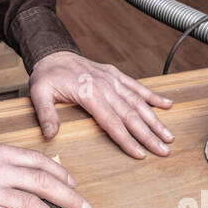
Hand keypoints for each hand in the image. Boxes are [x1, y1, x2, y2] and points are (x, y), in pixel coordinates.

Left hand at [28, 51, 173, 158]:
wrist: (52, 53)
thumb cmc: (47, 75)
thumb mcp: (39, 93)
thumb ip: (46, 114)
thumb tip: (50, 134)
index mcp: (89, 93)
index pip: (111, 122)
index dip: (127, 139)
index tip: (140, 154)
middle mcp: (105, 86)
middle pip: (131, 115)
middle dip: (149, 135)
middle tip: (164, 151)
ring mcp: (112, 80)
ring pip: (139, 102)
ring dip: (155, 120)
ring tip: (169, 136)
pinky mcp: (115, 75)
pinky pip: (137, 86)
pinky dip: (153, 96)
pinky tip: (168, 105)